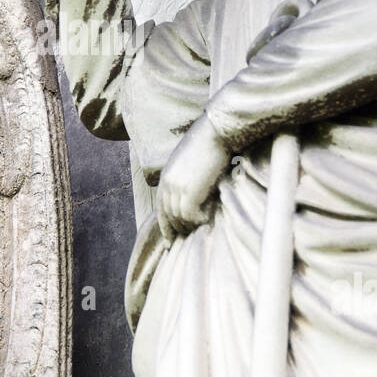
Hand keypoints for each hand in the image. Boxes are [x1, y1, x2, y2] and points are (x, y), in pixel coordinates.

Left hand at [156, 114, 230, 240]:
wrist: (215, 134)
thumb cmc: (208, 146)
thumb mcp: (189, 164)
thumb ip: (185, 180)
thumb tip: (193, 200)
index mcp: (165, 178)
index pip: (161, 210)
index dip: (165, 228)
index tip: (170, 242)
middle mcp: (167, 184)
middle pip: (169, 217)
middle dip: (180, 229)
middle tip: (192, 237)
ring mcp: (177, 188)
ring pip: (180, 218)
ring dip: (193, 223)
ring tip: (206, 220)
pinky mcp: (189, 191)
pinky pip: (191, 215)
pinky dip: (200, 219)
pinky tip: (210, 214)